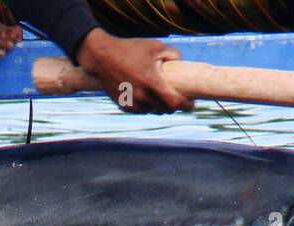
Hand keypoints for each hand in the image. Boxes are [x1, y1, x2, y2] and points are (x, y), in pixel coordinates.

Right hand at [75, 30, 191, 114]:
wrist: (102, 58)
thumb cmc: (130, 50)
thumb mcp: (155, 46)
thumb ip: (173, 54)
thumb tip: (182, 64)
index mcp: (152, 83)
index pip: (175, 102)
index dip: (186, 105)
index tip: (191, 104)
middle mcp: (142, 97)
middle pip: (165, 110)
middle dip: (174, 106)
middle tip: (178, 98)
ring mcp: (132, 104)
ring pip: (153, 111)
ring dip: (160, 106)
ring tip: (161, 96)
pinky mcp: (124, 107)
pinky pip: (141, 111)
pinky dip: (147, 106)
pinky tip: (147, 96)